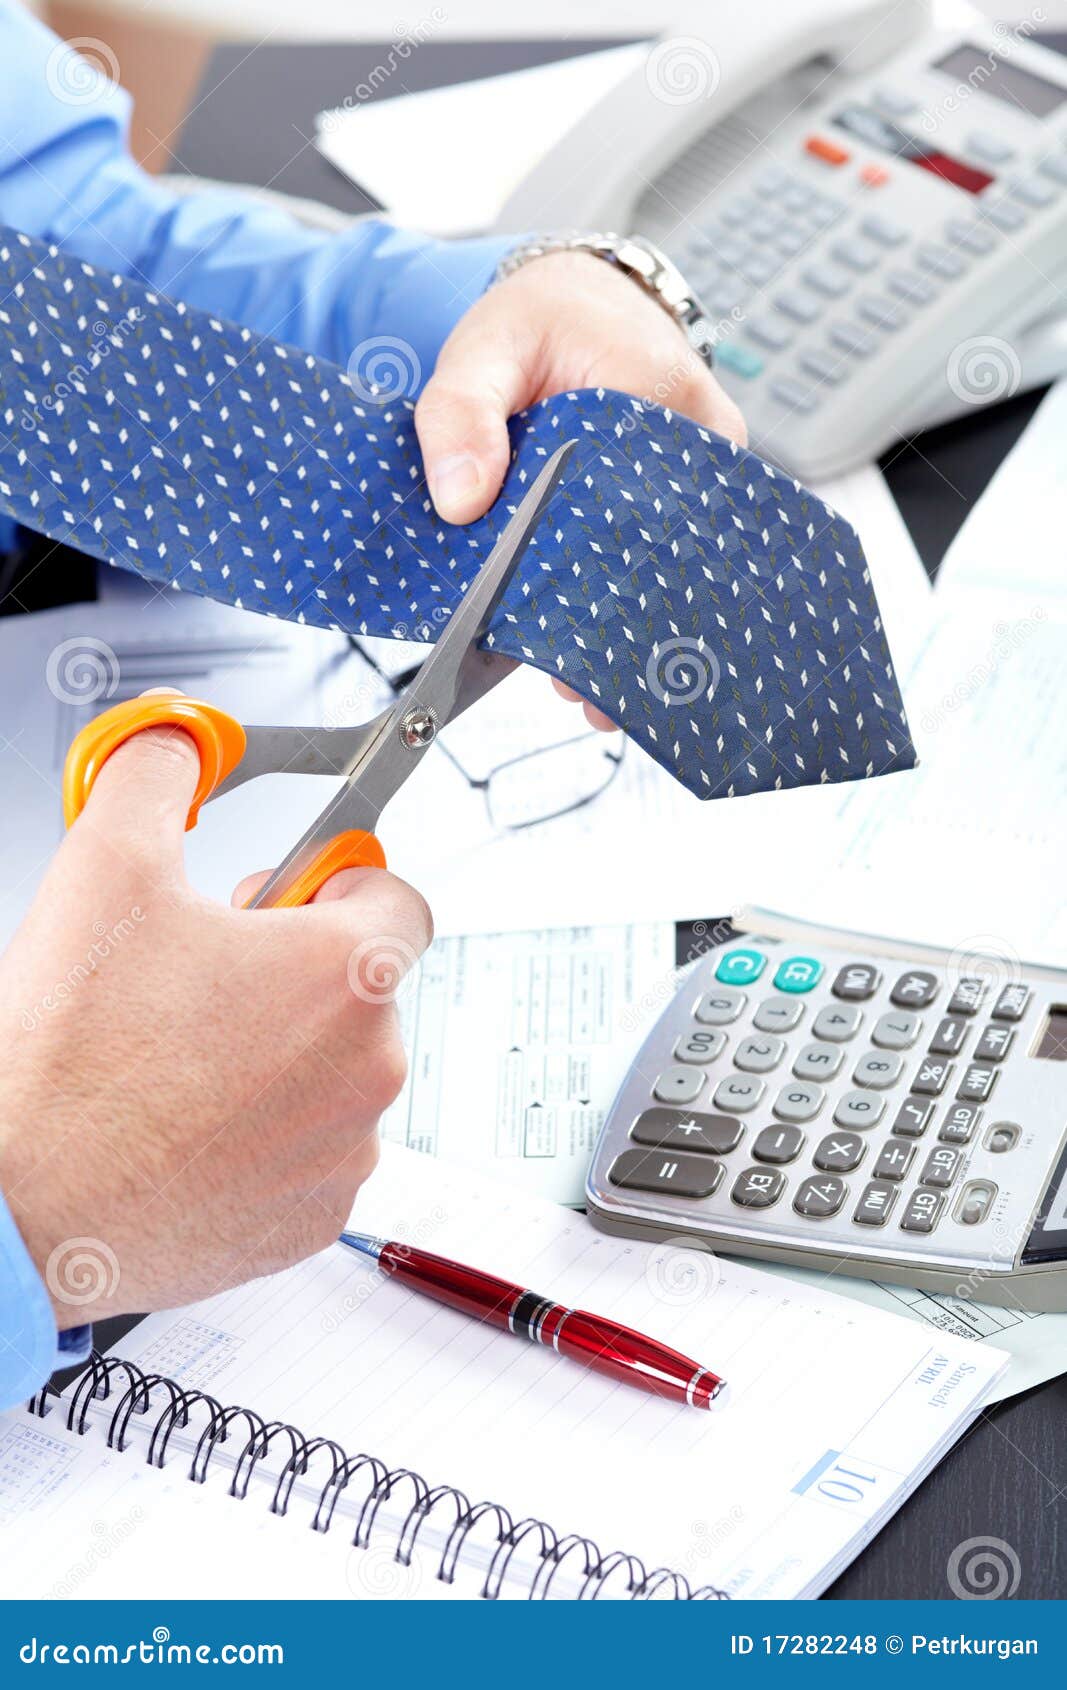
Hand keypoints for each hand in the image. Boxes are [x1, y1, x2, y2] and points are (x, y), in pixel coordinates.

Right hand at [0, 717, 430, 1326]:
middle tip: (205, 978)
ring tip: (182, 1058)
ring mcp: (344, 1152)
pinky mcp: (311, 1218)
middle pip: (361, 989)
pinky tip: (187, 1123)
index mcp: (347, 974)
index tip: (292, 896)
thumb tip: (175, 740)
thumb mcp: (105, 867)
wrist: (20, 1210)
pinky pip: (310, 1151)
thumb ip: (157, 774)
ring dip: (280, 1054)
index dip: (336, 884)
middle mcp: (368, 1068)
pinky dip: (265, 1133)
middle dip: (293, 971)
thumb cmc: (66, 1064)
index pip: (398, 896)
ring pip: (334, 1072)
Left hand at [414, 249, 746, 728]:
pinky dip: (631, 592)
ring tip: (592, 693)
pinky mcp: (696, 485)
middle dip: (618, 623)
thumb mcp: (482, 347)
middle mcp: (700, 436)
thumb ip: (461, 414)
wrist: (580, 293)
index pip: (634, 507)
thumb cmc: (540, 318)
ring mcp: (707, 466)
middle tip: (582, 692)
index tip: (566, 640)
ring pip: (671, 557)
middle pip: (664, 548)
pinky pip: (666, 546)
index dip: (598, 582)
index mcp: (657, 394)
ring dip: (627, 618)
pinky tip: (606, 650)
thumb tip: (460, 499)